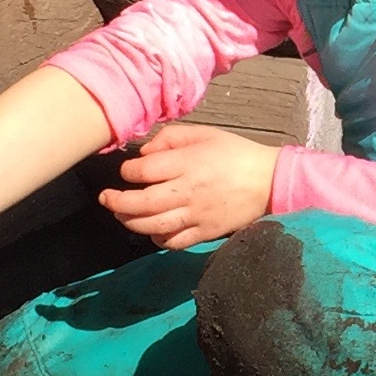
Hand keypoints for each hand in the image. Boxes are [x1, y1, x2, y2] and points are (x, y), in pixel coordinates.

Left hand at [101, 121, 277, 249]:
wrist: (268, 181)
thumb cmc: (234, 153)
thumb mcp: (204, 133)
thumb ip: (170, 138)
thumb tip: (144, 153)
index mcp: (187, 163)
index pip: (143, 171)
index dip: (127, 171)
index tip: (128, 171)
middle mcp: (188, 191)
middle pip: (142, 203)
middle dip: (117, 202)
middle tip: (106, 199)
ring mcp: (196, 215)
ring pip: (153, 226)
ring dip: (131, 222)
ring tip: (121, 215)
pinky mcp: (205, 232)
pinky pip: (174, 242)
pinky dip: (157, 240)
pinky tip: (152, 232)